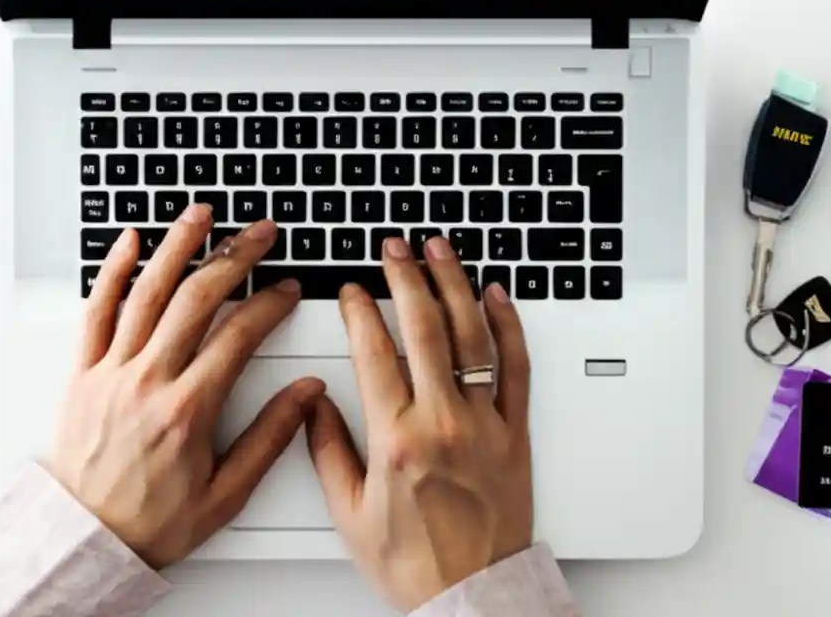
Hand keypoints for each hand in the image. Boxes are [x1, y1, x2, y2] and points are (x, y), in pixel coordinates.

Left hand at [47, 206, 323, 568]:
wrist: (87, 539)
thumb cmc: (152, 522)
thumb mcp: (226, 494)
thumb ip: (270, 439)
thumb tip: (306, 395)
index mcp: (188, 411)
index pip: (239, 335)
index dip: (270, 304)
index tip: (287, 290)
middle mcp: (148, 382)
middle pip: (196, 299)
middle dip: (235, 257)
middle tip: (260, 233)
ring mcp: (111, 372)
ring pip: (146, 292)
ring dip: (177, 246)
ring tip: (201, 214)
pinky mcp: (82, 373)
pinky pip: (96, 310)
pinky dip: (112, 271)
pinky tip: (129, 242)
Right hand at [307, 236, 532, 611]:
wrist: (471, 596)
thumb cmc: (412, 563)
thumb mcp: (350, 513)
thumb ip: (328, 451)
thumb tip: (314, 405)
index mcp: (396, 438)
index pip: (375, 352)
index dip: (361, 311)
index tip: (353, 291)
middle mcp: (443, 422)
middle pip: (425, 328)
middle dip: (407, 276)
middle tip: (396, 248)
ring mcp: (485, 423)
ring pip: (473, 335)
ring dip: (455, 284)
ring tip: (442, 251)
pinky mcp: (515, 432)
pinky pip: (516, 367)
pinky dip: (508, 326)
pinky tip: (497, 297)